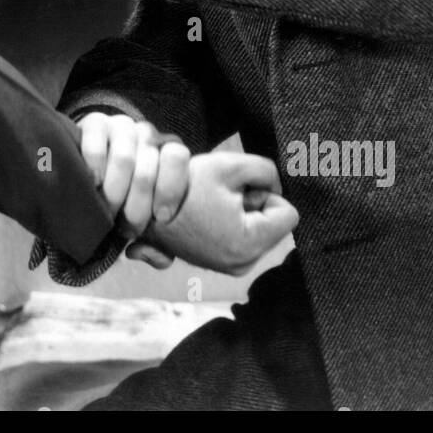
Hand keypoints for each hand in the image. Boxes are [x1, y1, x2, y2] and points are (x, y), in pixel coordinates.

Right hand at [76, 112, 189, 238]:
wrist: (89, 167)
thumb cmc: (124, 198)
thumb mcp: (144, 220)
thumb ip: (157, 244)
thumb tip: (140, 252)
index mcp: (166, 152)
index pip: (177, 157)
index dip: (170, 189)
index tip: (160, 219)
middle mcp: (147, 135)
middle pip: (148, 165)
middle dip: (136, 205)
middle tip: (125, 227)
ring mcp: (121, 126)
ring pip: (125, 158)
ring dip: (114, 191)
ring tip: (106, 210)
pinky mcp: (94, 122)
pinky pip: (96, 143)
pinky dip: (94, 167)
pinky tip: (91, 183)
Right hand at [127, 151, 297, 275]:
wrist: (144, 208)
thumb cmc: (185, 186)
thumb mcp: (230, 164)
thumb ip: (266, 170)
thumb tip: (276, 186)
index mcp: (250, 243)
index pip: (289, 213)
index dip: (267, 192)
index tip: (239, 189)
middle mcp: (244, 263)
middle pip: (274, 223)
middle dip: (254, 204)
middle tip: (221, 196)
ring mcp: (232, 268)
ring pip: (258, 229)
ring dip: (242, 213)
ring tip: (212, 205)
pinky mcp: (221, 264)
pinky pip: (243, 237)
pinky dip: (232, 223)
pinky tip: (208, 216)